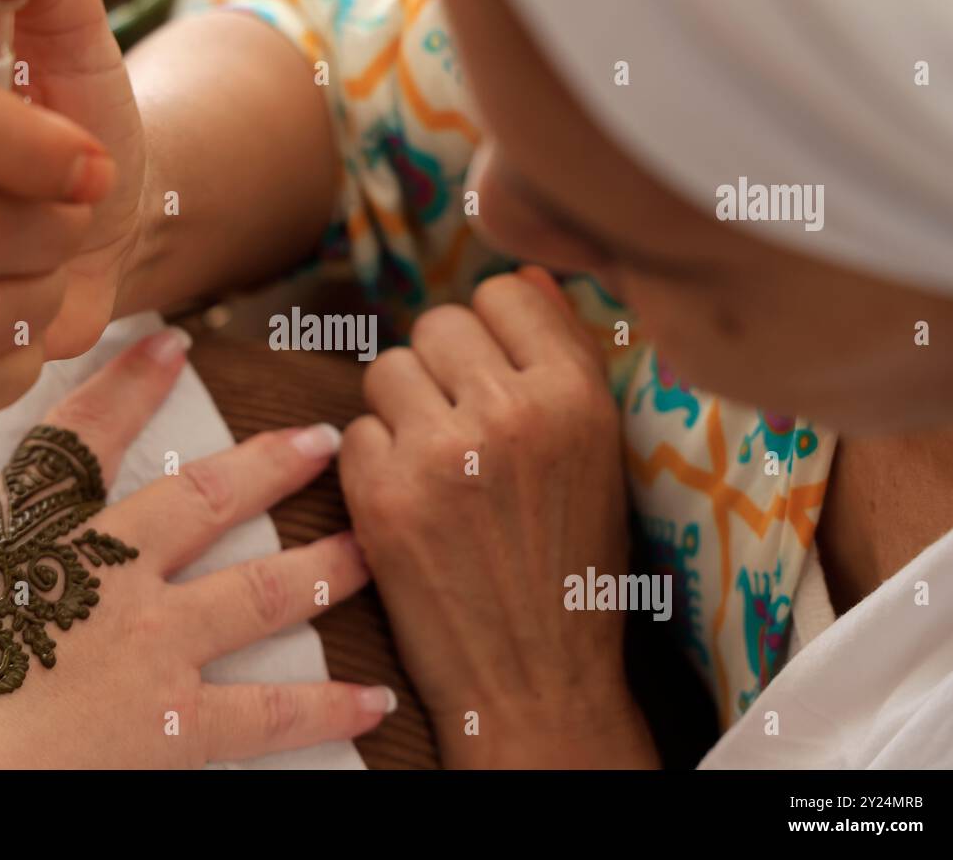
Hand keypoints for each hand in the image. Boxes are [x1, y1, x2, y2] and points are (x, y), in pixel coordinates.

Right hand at [0, 0, 145, 424]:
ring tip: (40, 269)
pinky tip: (14, 326)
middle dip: (51, 236)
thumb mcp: (69, 32)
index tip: (93, 168)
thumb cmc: (67, 125)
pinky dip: (7, 367)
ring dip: (37, 301)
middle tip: (66, 221)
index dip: (30, 152)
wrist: (70, 218)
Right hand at [0, 329, 390, 767]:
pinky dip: (324, 709)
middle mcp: (108, 578)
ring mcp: (152, 651)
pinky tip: (375, 698)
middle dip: (271, 465)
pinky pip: (266, 719)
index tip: (176, 342)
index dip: (131, 382)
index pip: (87, 435)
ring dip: (322, 568)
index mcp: (30, 534)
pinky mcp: (172, 731)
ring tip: (369, 548)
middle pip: (207, 502)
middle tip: (325, 435)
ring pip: (257, 593)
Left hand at [339, 269, 657, 767]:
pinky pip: (352, 431)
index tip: (492, 374)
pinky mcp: (381, 496)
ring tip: (435, 467)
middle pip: (437, 324)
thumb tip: (521, 277)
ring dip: (400, 411)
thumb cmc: (571, 564)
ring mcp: (441, 454)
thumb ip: (563, 360)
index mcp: (576, 395)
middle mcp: (510, 412)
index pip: (504, 294)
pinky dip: (371, 462)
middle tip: (460, 428)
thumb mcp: (600, 457)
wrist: (532, 677)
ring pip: (387, 370)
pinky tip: (407, 503)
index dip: (492, 334)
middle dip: (441, 369)